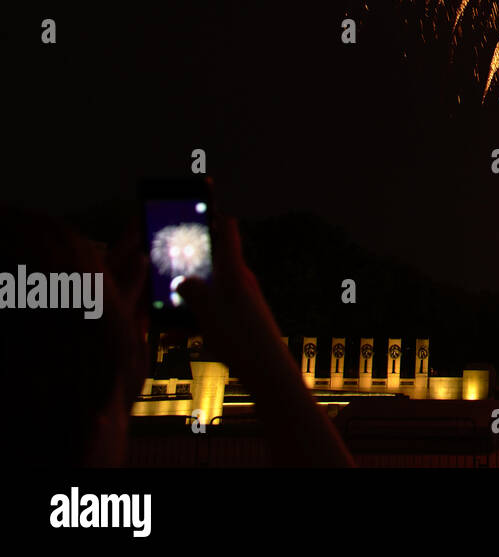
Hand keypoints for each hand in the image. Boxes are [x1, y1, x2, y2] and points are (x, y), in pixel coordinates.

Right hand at [177, 214, 290, 383]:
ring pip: (207, 288)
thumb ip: (190, 290)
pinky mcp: (239, 318)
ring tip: (160, 306)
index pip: (226, 228)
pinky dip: (191, 319)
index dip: (210, 212)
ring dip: (184, 296)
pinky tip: (171, 337)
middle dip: (187, 258)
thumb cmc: (240, 339)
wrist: (268, 370)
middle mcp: (239, 280)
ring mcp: (240, 299)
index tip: (194, 199)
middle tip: (162, 256)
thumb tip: (180, 280)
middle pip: (211, 258)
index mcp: (233, 270)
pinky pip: (210, 312)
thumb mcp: (207, 312)